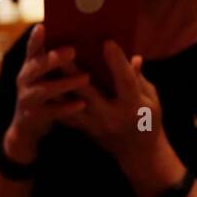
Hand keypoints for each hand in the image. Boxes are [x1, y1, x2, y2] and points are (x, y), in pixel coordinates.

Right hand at [2, 25, 88, 162]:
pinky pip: (52, 111)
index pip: (31, 49)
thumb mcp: (44, 74)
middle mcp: (25, 80)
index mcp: (30, 66)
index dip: (35, 39)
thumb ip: (54, 58)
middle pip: (37, 67)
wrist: (26, 127)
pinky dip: (67, 107)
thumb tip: (81, 39)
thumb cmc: (44, 92)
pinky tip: (82, 103)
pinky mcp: (34, 116)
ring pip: (46, 89)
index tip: (42, 27)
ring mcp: (28, 99)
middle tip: (72, 51)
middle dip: (54, 59)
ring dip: (66, 83)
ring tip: (86, 77)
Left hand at [60, 41, 184, 196]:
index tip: (107, 42)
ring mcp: (94, 126)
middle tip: (64, 50)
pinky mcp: (84, 130)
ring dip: (59, 84)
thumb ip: (139, 79)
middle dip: (75, 72)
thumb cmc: (149, 121)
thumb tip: (133, 57)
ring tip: (47, 64)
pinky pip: (65, 114)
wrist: (138, 154)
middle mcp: (111, 117)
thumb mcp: (152, 99)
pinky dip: (55, 99)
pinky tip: (45, 82)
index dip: (117, 62)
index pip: (125, 81)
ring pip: (71, 104)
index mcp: (133, 107)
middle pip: (89, 92)